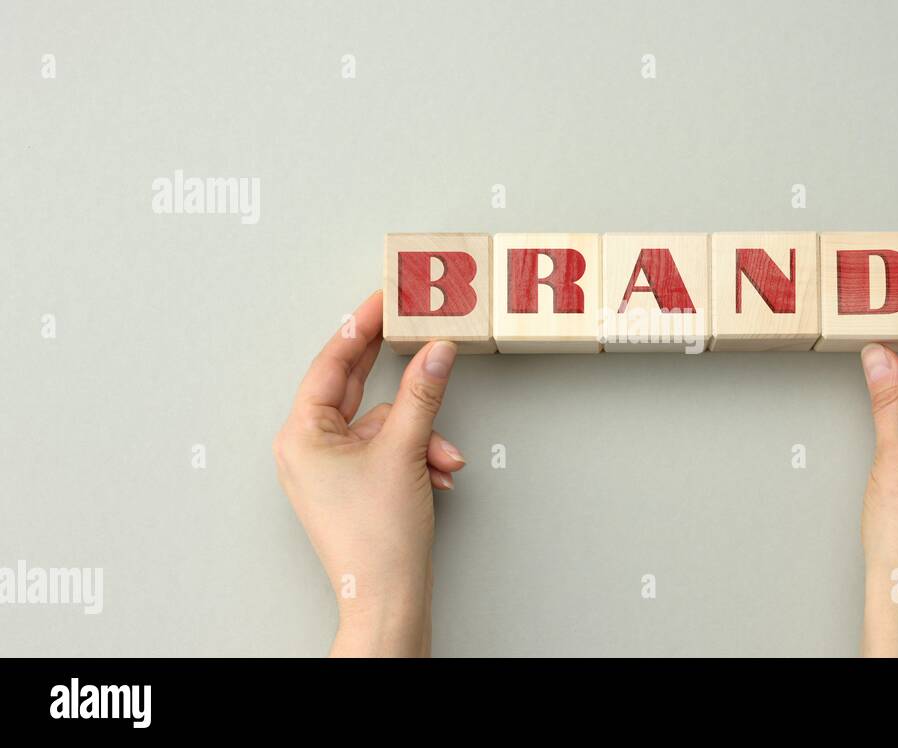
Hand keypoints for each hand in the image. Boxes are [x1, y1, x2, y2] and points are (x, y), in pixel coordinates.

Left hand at [272, 292, 465, 656]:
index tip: (384, 298)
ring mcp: (331, 468)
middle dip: (401, 377)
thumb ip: (422, 393)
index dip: (361, 326)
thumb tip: (435, 350)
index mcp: (301, 433)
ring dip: (423, 435)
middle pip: (356, 388)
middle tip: (418, 331)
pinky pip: (390, 450)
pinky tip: (437, 474)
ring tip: (443, 458)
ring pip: (385, 425)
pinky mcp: (354, 486)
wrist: (386, 598)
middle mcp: (309, 447)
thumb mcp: (405, 450)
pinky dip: (419, 456)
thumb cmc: (375, 538)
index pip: (332, 361)